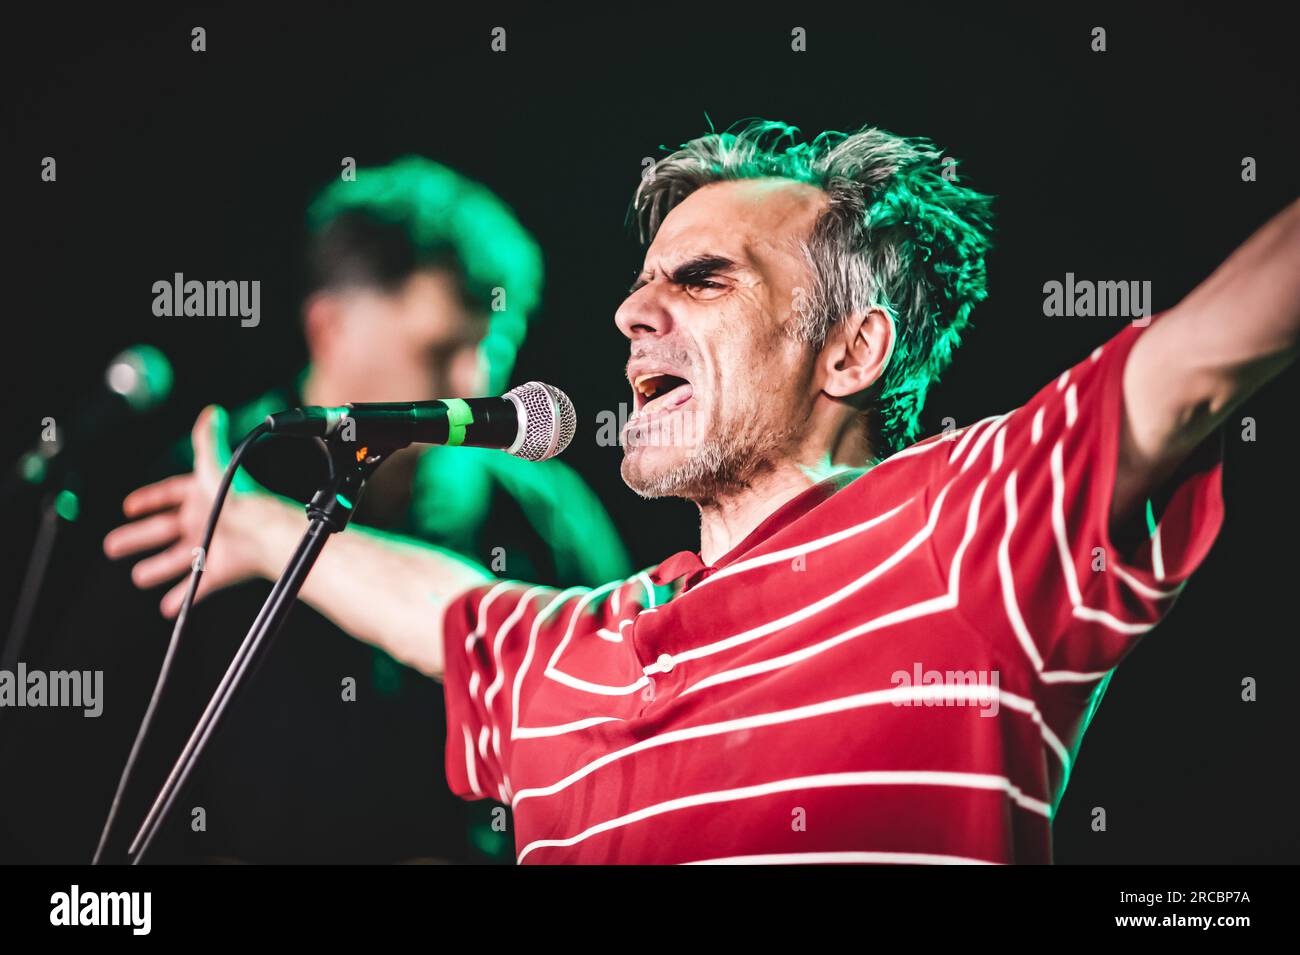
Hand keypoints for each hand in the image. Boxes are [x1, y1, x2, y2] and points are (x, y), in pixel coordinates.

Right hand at [104, 405, 286, 616]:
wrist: (268, 534)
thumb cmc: (243, 499)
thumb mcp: (217, 467)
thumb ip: (208, 442)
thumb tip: (211, 412)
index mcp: (203, 495)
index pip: (170, 495)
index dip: (149, 499)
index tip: (128, 506)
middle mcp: (206, 520)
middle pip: (163, 529)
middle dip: (138, 537)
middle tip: (112, 546)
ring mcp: (212, 545)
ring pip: (177, 559)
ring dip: (157, 568)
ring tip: (139, 576)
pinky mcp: (220, 569)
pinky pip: (197, 586)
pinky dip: (182, 597)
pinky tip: (168, 607)